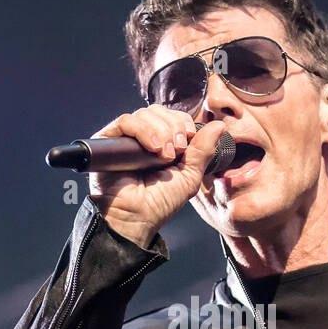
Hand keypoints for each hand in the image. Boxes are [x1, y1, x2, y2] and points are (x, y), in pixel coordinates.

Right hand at [87, 106, 228, 249]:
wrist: (136, 217)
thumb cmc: (160, 203)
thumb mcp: (189, 176)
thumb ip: (203, 150)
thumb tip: (219, 125)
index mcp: (163, 143)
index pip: (174, 116)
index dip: (183, 123)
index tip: (187, 142)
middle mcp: (144, 138)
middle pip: (160, 111)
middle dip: (174, 127)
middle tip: (176, 151)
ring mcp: (126, 138)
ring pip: (145, 114)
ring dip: (161, 131)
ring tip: (163, 156)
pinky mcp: (108, 140)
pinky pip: (126, 121)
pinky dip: (144, 131)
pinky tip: (153, 150)